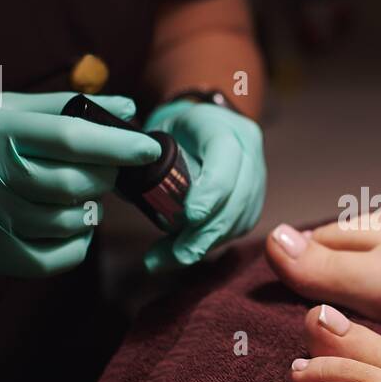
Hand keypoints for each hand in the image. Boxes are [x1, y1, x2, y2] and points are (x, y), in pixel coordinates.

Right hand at [0, 92, 159, 289]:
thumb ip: (61, 107)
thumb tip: (128, 108)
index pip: (69, 137)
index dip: (118, 144)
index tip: (150, 147)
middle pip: (75, 182)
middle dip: (105, 177)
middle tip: (108, 171)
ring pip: (69, 220)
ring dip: (90, 210)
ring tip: (83, 197)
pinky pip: (54, 258)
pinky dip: (76, 245)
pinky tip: (73, 229)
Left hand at [141, 97, 265, 271]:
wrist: (199, 127)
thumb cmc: (171, 133)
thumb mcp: (153, 135)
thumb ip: (140, 161)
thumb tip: (123, 191)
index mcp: (219, 124)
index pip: (224, 154)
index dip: (211, 188)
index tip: (191, 216)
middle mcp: (246, 146)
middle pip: (238, 193)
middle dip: (208, 229)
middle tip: (180, 253)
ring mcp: (256, 172)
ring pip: (242, 214)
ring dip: (209, 242)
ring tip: (175, 257)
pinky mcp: (256, 196)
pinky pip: (242, 225)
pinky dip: (215, 242)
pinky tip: (190, 252)